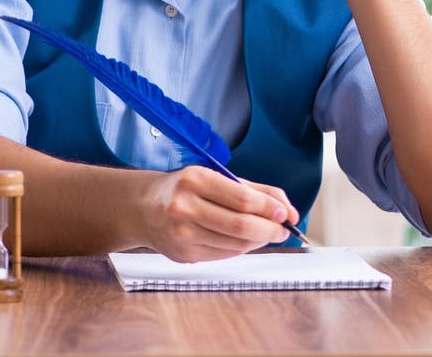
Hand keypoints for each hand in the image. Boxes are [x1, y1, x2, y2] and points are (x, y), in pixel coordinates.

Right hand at [137, 166, 297, 262]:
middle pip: (240, 224)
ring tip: (268, 233)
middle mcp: (185, 206)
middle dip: (270, 229)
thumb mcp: (215, 177)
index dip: (269, 208)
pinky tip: (246, 240)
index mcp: (194, 179)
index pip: (242, 198)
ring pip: (235, 243)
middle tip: (284, 229)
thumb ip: (253, 190)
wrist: (145, 207)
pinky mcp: (184, 254)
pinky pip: (225, 255)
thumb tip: (286, 208)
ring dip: (259, 240)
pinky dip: (242, 248)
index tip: (286, 213)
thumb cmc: (185, 189)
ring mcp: (182, 233)